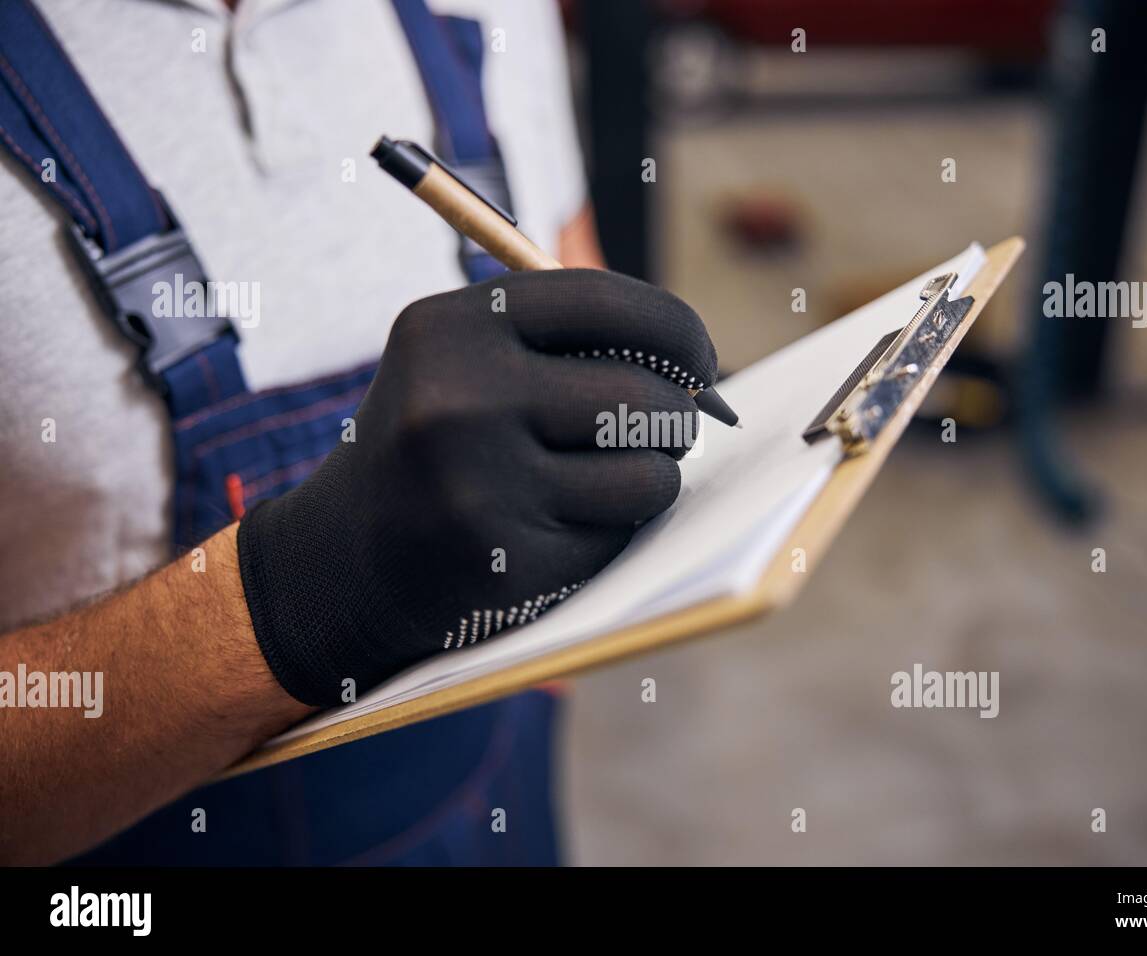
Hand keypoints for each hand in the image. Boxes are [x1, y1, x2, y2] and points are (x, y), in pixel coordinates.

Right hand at [237, 269, 717, 705]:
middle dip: (678, 414)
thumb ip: (562, 341)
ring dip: (655, 477)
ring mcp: (479, 490)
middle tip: (672, 426)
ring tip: (618, 476)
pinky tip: (564, 526)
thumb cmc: (434, 440)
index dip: (676, 329)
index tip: (698, 358)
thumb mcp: (461, 360)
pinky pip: (618, 538)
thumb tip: (695, 365)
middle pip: (641, 396)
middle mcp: (458, 402)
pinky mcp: (504, 566)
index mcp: (450, 329)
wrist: (342, 556)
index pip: (606, 302)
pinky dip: (613, 530)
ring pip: (647, 477)